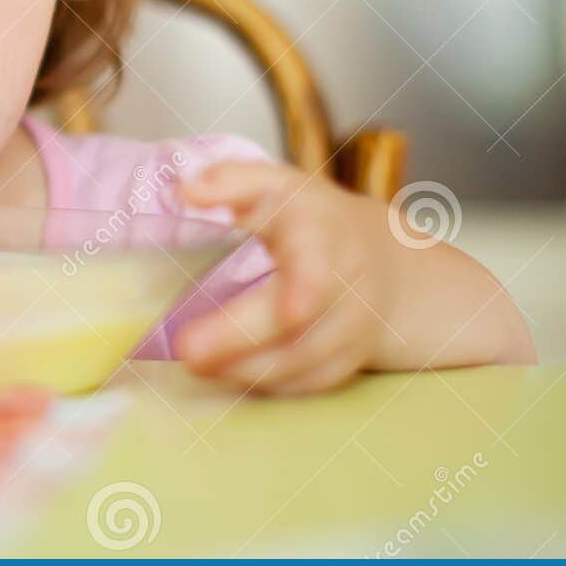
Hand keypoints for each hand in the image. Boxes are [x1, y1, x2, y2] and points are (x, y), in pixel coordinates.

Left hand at [173, 161, 411, 395]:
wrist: (380, 260)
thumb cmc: (309, 218)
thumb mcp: (274, 184)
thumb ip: (230, 181)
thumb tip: (185, 191)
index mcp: (321, 230)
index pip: (317, 258)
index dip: (308, 286)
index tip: (293, 311)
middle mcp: (347, 281)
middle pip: (299, 319)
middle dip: (241, 337)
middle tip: (187, 350)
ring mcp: (354, 325)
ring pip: (303, 358)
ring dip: (246, 368)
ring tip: (196, 365)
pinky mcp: (351, 359)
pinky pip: (309, 381)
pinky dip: (267, 384)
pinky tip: (228, 375)